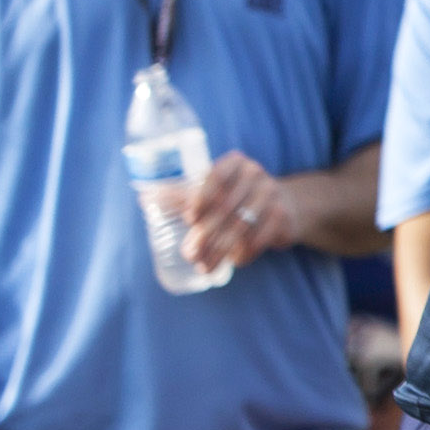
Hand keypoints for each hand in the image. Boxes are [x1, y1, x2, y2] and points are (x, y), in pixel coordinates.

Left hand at [179, 152, 296, 276]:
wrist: (285, 204)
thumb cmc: (237, 195)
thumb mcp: (214, 189)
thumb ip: (183, 194)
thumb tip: (144, 197)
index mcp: (235, 163)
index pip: (217, 176)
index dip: (202, 197)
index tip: (189, 219)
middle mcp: (255, 174)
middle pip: (226, 208)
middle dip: (206, 235)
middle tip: (189, 255)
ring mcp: (272, 195)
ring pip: (242, 226)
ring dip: (222, 250)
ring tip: (205, 266)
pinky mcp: (283, 216)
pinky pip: (262, 237)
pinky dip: (246, 253)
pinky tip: (234, 262)